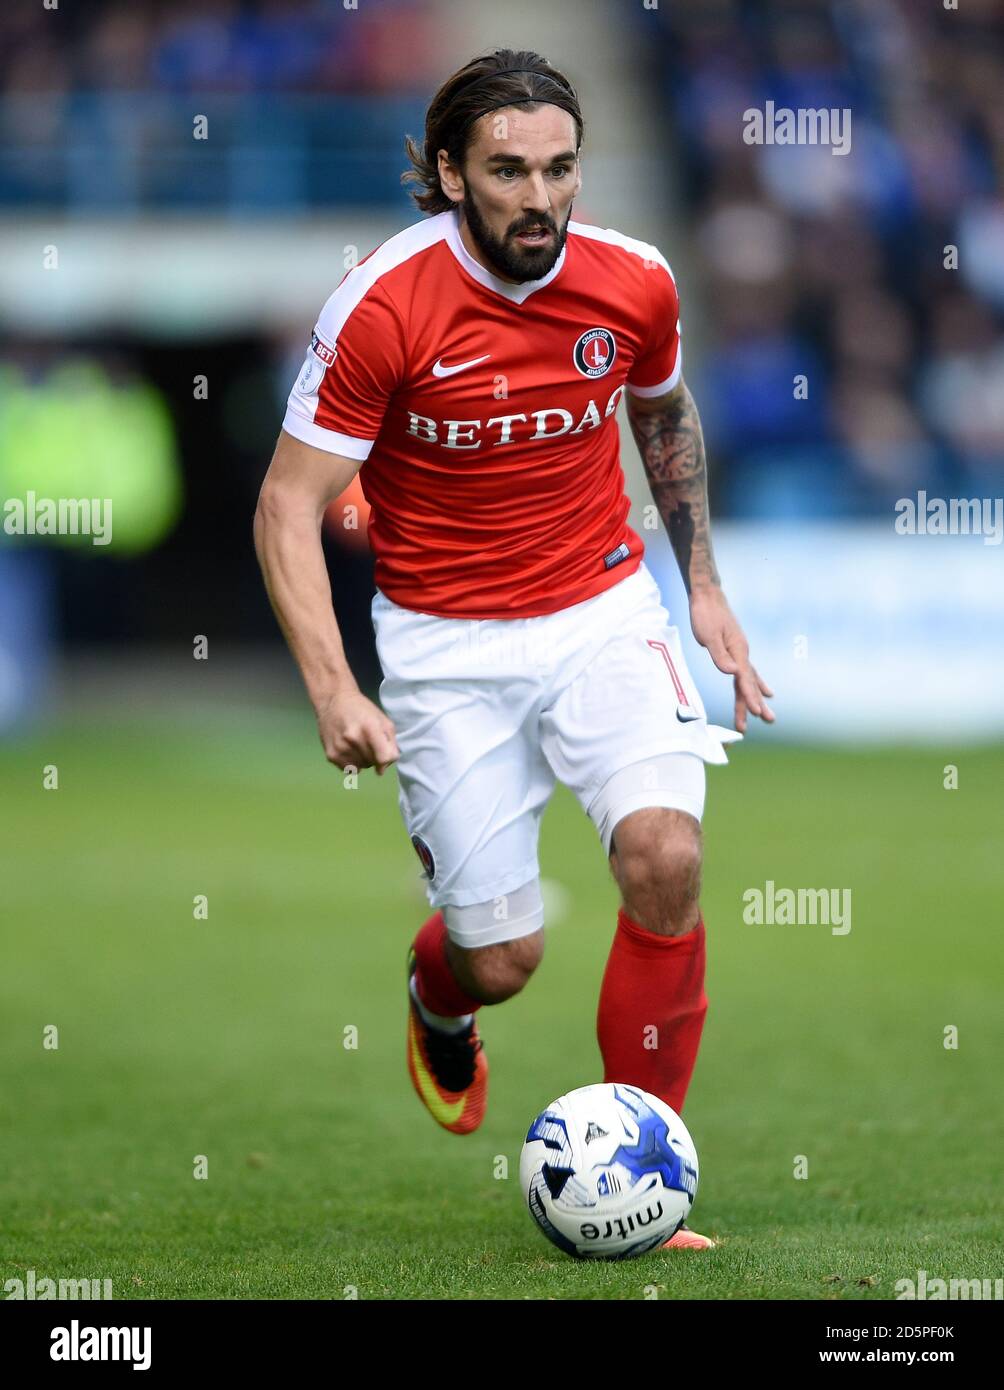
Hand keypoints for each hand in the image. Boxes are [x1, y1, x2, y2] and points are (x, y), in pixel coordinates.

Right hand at [315, 689, 399, 774]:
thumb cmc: (362, 710)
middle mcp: (353, 739)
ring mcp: (340, 748)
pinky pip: (348, 770)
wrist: (333, 701)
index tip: (384, 755)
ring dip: (363, 760)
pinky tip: (349, 749)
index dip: (387, 759)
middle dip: (375, 757)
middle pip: (373, 763)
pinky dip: (352, 763)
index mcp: (369, 728)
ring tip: (358, 744)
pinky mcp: (331, 755)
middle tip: (369, 743)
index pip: (384, 758)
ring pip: (361, 767)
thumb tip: (383, 768)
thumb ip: (390, 744)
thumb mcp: (383, 720)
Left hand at [688, 586, 774, 733]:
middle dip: (756, 703)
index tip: (756, 712)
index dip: (750, 696)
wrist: (708, 595)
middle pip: (750, 683)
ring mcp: (740, 651)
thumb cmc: (705, 614)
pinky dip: (754, 684)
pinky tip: (763, 692)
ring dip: (755, 698)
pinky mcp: (735, 650)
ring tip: (766, 715)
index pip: (745, 678)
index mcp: (738, 650)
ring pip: (749, 680)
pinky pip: (747, 672)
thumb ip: (719, 655)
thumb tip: (731, 672)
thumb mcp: (708, 634)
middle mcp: (742, 652)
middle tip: (769, 721)